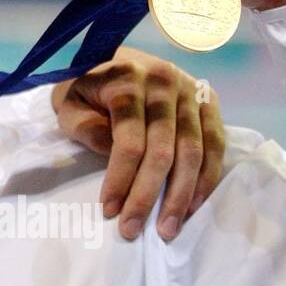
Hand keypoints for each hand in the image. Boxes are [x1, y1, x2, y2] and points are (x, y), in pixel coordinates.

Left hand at [52, 47, 223, 240]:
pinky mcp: (208, 99)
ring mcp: (190, 90)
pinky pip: (217, 144)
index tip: (109, 210)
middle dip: (148, 196)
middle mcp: (164, 82)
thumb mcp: (69, 103)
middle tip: (134, 230)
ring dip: (182, 196)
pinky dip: (207, 178)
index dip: (120, 178)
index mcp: (126, 79)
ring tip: (168, 228)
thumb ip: (84, 127)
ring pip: (194, 151)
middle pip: (164, 150)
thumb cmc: (86, 86)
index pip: (129, 139)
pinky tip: (192, 205)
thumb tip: (113, 158)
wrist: (111, 56)